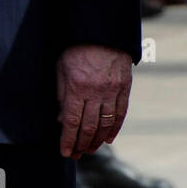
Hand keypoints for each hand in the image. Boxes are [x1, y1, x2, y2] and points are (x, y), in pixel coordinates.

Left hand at [56, 43, 132, 158]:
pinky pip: (120, 113)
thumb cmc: (75, 49)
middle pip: (89, 126)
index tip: (65, 153)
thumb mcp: (60, 69)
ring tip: (90, 150)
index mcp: (77, 87)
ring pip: (106, 123)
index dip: (68, 140)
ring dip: (97, 140)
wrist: (102, 32)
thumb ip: (61, 95)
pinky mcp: (125, 88)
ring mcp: (113, 91)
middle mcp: (96, 92)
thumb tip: (62, 120)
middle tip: (76, 155)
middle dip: (82, 144)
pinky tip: (108, 139)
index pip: (72, 122)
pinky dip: (114, 128)